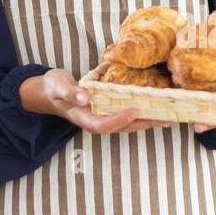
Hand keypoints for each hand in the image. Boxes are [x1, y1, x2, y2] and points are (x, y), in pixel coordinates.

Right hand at [19, 69, 170, 133]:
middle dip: (142, 124)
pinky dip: (140, 114)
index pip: (102, 125)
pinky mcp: (106, 111)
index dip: (119, 120)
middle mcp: (94, 120)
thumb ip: (70, 92)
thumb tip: (85, 98)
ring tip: (166, 118)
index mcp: (82, 117)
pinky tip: (154, 109)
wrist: (48, 91)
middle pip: (120, 128)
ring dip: (146, 121)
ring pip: (126, 124)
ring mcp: (100, 117)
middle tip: (164, 119)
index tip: (134, 111)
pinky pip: (125, 115)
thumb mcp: (58, 86)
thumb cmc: (53, 87)